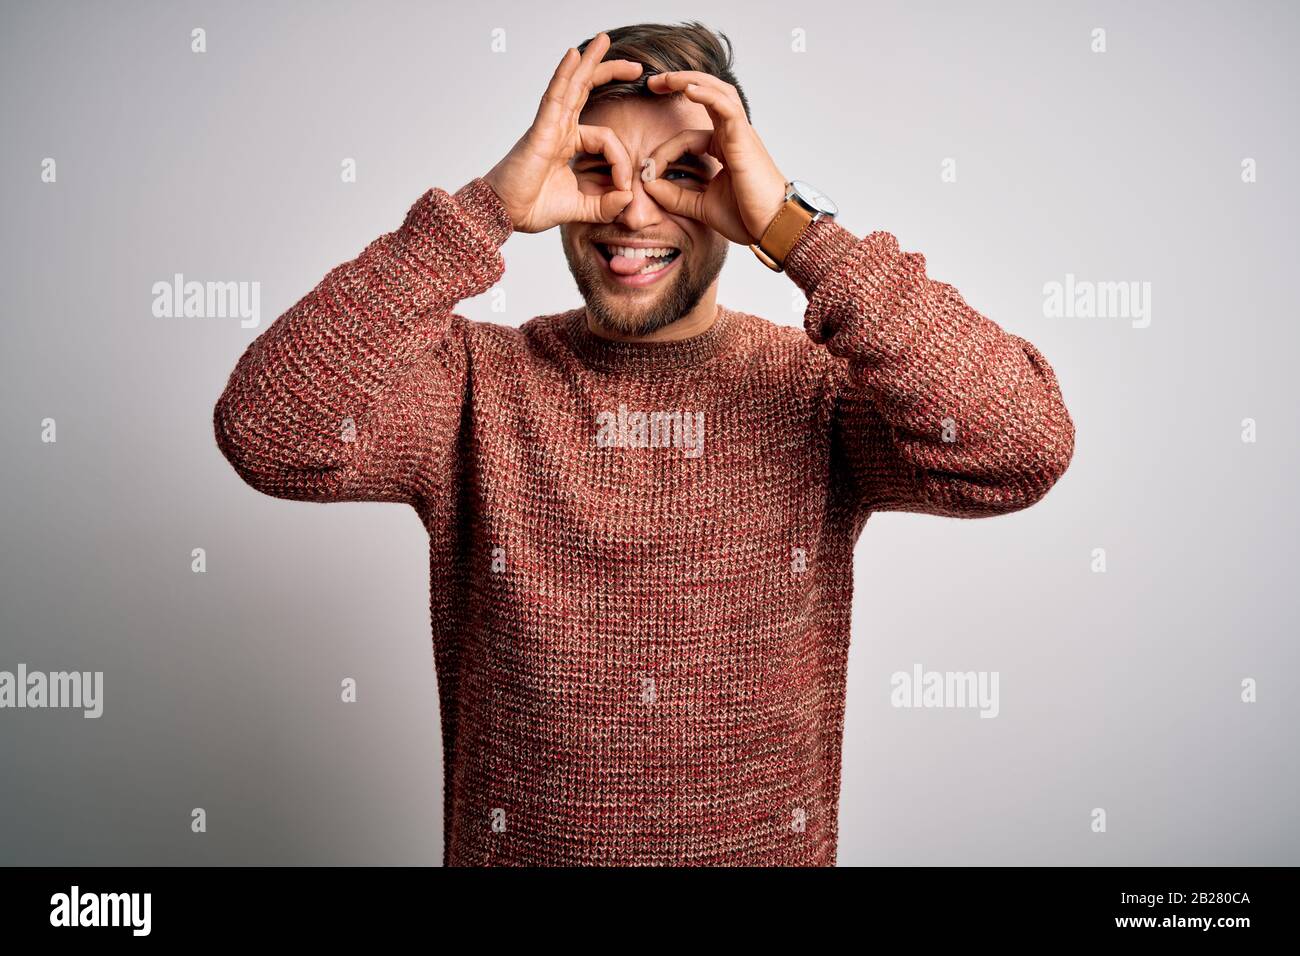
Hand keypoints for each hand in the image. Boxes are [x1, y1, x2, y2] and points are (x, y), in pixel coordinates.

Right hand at [483, 33, 641, 233]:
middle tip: (637, 67)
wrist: (506, 214)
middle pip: (586, 92)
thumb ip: (605, 205)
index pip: (606, 139)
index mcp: (569, 145)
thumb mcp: (580, 208)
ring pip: (572, 87)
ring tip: (604, 41)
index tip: (625, 187)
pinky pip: (555, 97)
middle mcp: (560, 130)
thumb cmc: (533, 207)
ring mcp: (550, 126)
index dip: (621, 162)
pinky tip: (574, 55)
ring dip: (589, 63)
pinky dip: (564, 75)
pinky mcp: (541, 130)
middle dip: (610, 74)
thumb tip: (629, 198)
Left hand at [640, 71, 788, 245]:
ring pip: (717, 93)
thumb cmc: (746, 217)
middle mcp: (732, 135)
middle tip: (653, 83)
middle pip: (706, 95)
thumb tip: (648, 185)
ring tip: (665, 78)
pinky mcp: (743, 139)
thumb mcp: (701, 207)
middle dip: (679, 85)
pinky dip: (708, 94)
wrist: (772, 227)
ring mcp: (740, 134)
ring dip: (690, 81)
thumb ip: (675, 196)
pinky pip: (726, 107)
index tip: (646, 173)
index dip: (662, 154)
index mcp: (724, 148)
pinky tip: (689, 88)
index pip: (686, 139)